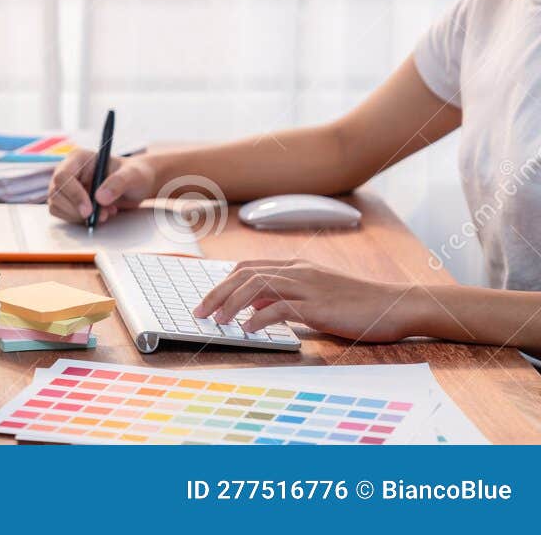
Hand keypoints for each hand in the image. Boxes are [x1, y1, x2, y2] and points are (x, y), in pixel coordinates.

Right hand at [46, 150, 158, 223]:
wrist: (137, 185)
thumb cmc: (135, 174)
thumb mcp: (132, 175)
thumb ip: (118, 183)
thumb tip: (100, 198)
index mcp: (79, 158)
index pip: (63, 176)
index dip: (73, 194)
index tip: (89, 210)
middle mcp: (69, 171)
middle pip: (56, 193)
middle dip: (76, 209)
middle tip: (100, 216)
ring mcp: (67, 187)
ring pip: (56, 206)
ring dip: (78, 216)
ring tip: (105, 213)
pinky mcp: (69, 201)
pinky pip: (63, 214)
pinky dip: (80, 220)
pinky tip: (99, 214)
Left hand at [192, 259, 417, 341]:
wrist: (395, 305)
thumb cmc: (358, 304)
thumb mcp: (316, 298)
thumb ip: (285, 299)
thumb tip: (255, 308)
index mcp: (297, 267)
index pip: (249, 267)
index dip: (224, 282)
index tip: (207, 299)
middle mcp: (298, 272)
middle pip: (245, 274)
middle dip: (217, 292)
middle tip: (200, 312)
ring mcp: (308, 286)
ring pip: (257, 286)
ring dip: (231, 303)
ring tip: (217, 320)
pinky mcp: (319, 306)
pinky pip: (281, 307)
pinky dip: (259, 317)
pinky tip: (247, 328)